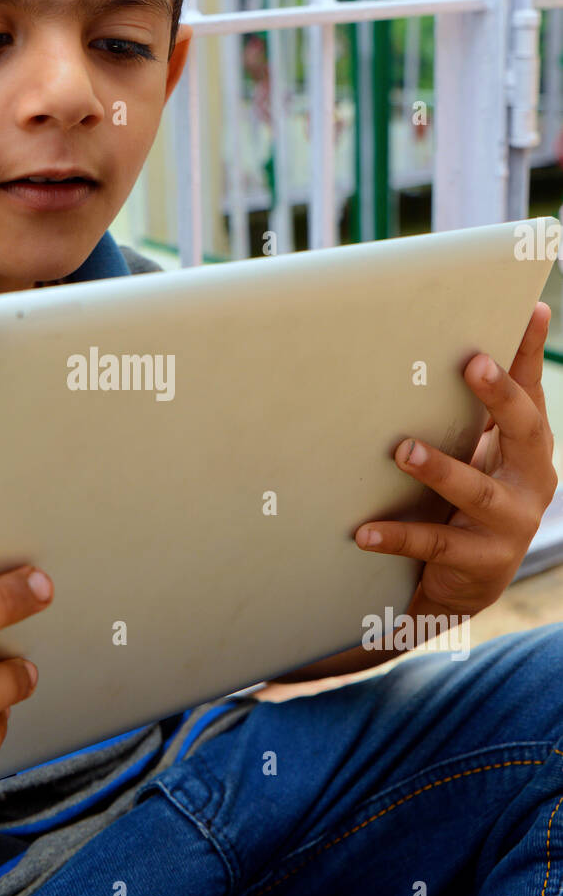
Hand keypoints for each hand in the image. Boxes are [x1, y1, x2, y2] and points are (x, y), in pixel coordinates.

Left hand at [353, 303, 557, 619]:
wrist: (465, 584)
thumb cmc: (464, 501)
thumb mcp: (476, 454)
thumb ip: (471, 412)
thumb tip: (448, 344)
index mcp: (529, 449)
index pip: (531, 393)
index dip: (530, 353)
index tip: (529, 310)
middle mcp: (531, 483)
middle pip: (525, 432)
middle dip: (500, 397)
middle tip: (473, 364)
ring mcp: (511, 525)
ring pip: (477, 493)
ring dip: (440, 469)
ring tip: (403, 451)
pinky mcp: (481, 563)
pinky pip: (436, 545)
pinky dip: (398, 536)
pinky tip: (365, 532)